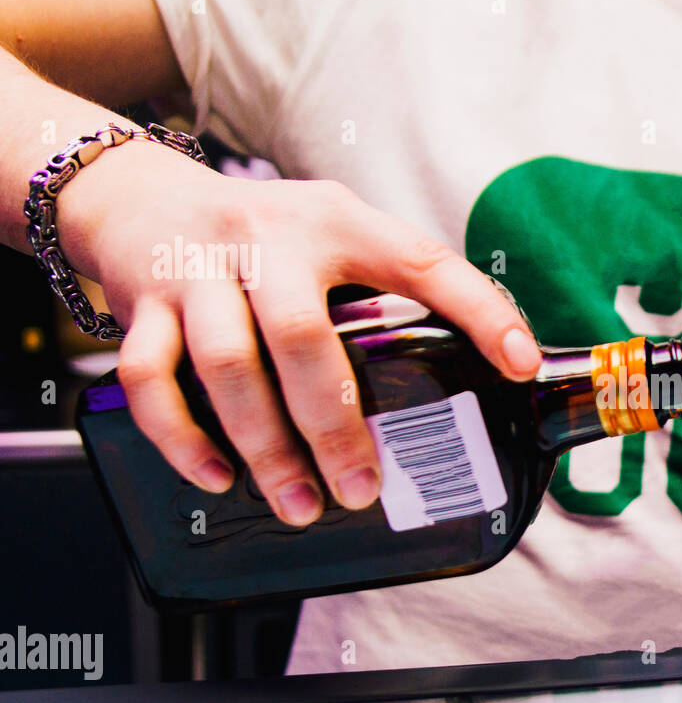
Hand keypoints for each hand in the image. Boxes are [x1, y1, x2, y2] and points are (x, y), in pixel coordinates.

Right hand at [59, 144, 540, 525]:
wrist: (140, 197)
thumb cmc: (266, 237)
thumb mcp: (333, 236)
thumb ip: (385, 290)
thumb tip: (473, 373)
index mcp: (338, 224)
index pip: (422, 262)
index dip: (479, 310)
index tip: (521, 365)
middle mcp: (270, 239)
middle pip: (303, 334)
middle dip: (336, 424)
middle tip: (363, 489)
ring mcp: (198, 269)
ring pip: (227, 365)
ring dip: (266, 447)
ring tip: (299, 504)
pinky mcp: (141, 303)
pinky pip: (151, 378)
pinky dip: (182, 436)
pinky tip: (216, 478)